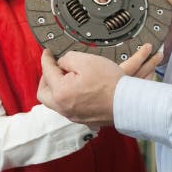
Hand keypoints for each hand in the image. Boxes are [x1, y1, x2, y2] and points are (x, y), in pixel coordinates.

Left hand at [38, 44, 155, 126]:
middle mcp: (63, 108)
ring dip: (56, 89)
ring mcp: (73, 116)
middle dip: (45, 78)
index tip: (47, 52)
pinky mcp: (84, 119)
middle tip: (52, 67)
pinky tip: (77, 89)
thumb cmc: (109, 82)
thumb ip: (67, 59)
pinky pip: (68, 108)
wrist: (128, 102)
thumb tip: (61, 63)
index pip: (47, 72)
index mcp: (60, 92)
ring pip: (55, 103)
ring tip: (65, 77)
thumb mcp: (86, 60)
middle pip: (44, 93)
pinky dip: (67, 97)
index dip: (46, 59)